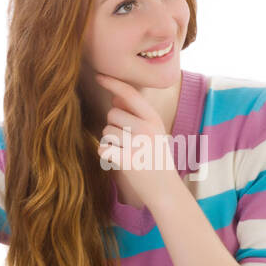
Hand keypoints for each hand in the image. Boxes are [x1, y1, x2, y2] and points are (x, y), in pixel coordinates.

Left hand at [94, 73, 177, 209]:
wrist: (166, 189)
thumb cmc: (156, 159)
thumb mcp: (154, 132)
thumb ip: (137, 115)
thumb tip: (115, 98)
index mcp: (154, 118)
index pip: (130, 94)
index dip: (113, 83)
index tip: (99, 76)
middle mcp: (147, 128)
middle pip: (112, 114)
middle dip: (113, 126)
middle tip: (128, 142)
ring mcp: (138, 144)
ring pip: (106, 132)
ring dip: (111, 142)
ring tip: (127, 153)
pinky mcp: (127, 160)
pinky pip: (102, 148)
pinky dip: (106, 155)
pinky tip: (120, 161)